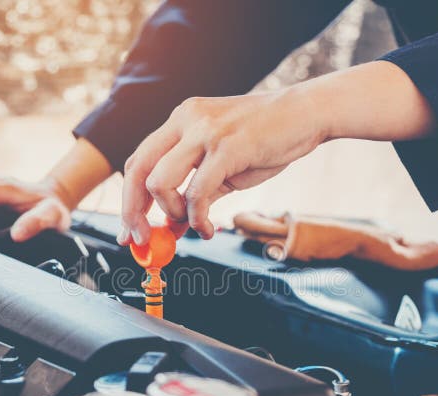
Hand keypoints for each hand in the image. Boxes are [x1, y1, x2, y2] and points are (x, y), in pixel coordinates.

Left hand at [119, 88, 324, 244]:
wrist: (308, 113)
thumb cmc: (269, 139)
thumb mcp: (225, 163)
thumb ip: (198, 190)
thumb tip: (175, 225)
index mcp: (181, 120)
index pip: (138, 160)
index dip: (129, 198)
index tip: (130, 229)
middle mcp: (185, 120)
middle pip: (137, 170)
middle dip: (133, 212)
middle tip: (141, 240)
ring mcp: (204, 132)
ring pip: (159, 182)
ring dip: (170, 214)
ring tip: (191, 225)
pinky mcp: (226, 148)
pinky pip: (196, 193)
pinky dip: (198, 219)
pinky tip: (209, 228)